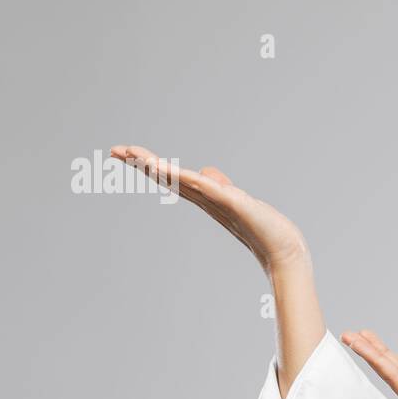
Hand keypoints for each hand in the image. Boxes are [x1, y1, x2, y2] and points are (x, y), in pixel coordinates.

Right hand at [109, 145, 309, 273]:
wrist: (282, 247)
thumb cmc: (260, 225)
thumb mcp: (234, 198)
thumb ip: (218, 186)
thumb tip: (204, 173)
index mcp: (204, 196)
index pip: (171, 176)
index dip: (147, 164)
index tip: (122, 152)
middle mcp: (207, 199)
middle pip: (169, 177)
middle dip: (142, 163)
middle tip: (115, 151)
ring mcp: (219, 202)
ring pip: (183, 181)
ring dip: (160, 169)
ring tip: (137, 156)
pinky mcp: (235, 203)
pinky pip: (210, 189)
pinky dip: (194, 180)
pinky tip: (179, 172)